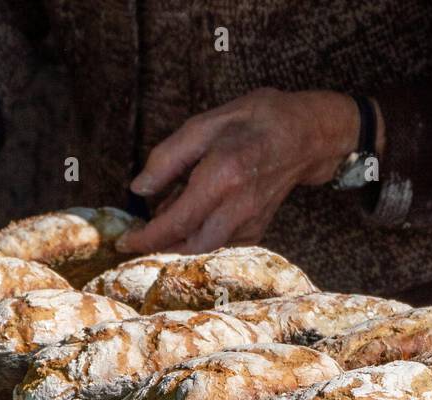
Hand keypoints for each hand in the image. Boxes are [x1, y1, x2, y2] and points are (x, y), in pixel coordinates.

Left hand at [117, 89, 359, 253]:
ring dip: (181, 238)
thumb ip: (168, 157)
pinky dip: (202, 233)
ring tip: (171, 210)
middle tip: (140, 234)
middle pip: (191, 245)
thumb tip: (140, 189)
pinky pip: (222, 240)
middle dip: (161, 246)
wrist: (306, 135)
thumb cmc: (256, 121)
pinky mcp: (259, 228)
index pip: (177, 222)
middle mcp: (239, 206)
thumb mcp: (205, 124)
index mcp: (222, 176)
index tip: (124, 241)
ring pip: (206, 246)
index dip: (147, 237)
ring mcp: (252, 221)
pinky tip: (198, 210)